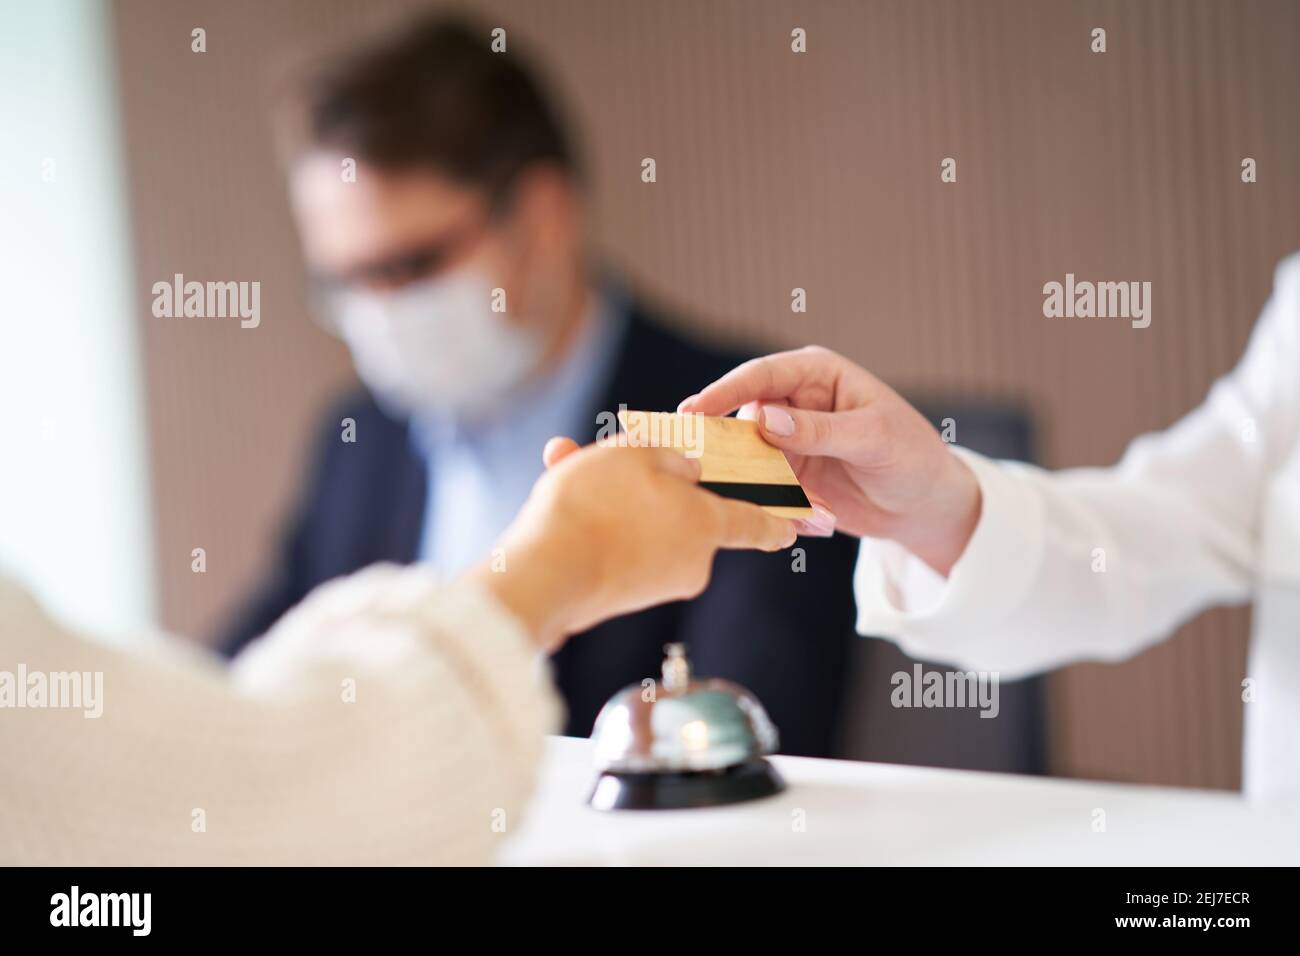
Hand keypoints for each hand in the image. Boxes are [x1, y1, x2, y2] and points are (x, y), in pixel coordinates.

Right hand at [463, 439, 796, 651]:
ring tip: (570, 471)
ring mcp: (658, 585)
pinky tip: (561, 505)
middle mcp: (692, 561)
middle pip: (685, 516)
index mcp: (708, 524)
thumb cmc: (596, 505)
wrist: (545, 572)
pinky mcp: (623, 598)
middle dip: (654, 487)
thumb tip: (686, 471)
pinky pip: (618, 548)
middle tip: (616, 459)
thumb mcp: (637, 456)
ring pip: (644, 527)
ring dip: (615, 501)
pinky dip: (598, 526)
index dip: (779, 519)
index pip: (757, 522)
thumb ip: (672, 458)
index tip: (797, 526)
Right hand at [678, 346, 980, 574]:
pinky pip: (764, 490)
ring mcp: (788, 441)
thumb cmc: (912, 457)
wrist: (925, 506)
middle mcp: (795, 402)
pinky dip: (779, 508)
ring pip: (749, 460)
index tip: (694, 411)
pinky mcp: (787, 476)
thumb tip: (764, 417)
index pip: (761, 376)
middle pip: (743, 419)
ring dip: (766, 489)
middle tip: (718, 472)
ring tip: (809, 509)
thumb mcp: (873, 440)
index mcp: (817, 374)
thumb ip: (819, 429)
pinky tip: (813, 520)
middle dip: (735, 449)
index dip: (724, 391)